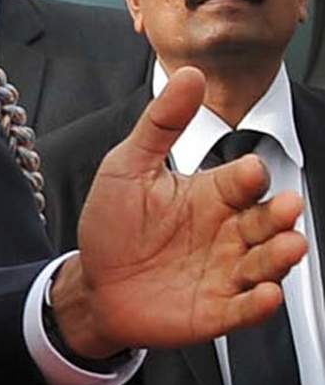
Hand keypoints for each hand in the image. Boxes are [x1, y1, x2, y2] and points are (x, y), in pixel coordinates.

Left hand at [55, 65, 307, 359]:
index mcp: (211, 194)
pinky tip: (265, 294)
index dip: (249, 176)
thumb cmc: (113, 225)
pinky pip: (245, 307)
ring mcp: (225, 271)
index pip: (243, 179)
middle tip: (288, 208)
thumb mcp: (128, 167)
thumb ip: (161, 123)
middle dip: (280, 214)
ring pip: (265, 261)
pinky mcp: (216, 309)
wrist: (93, 284)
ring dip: (281, 255)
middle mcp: (227, 231)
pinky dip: (259, 303)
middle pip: (266, 220)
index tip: (251, 172)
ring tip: (290, 246)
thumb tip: (189, 75)